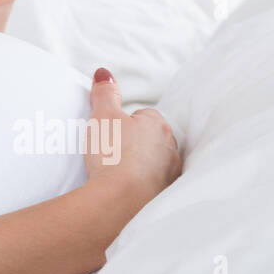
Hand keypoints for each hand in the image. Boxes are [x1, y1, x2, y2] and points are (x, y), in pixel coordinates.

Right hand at [83, 68, 182, 208]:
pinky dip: (143, 186)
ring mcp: (170, 175)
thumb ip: (105, 93)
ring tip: (116, 173)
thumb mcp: (103, 115)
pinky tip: (126, 190)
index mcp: (158, 125)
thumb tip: (104, 73)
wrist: (120, 201)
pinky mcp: (165, 197)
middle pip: (151, 139)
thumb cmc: (113, 154)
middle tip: (111, 151)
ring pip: (155, 163)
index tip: (109, 133)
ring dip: (141, 166)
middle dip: (135, 143)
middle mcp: (171, 149)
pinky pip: (154, 186)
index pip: (143, 115)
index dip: (123, 122)